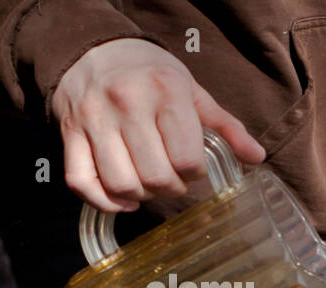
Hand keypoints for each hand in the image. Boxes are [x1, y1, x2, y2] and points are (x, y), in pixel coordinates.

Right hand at [51, 38, 265, 212]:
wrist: (94, 48)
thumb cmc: (152, 75)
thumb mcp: (194, 92)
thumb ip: (227, 127)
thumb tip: (257, 157)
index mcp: (164, 93)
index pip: (187, 160)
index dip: (195, 173)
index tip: (192, 165)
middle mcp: (126, 104)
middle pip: (156, 177)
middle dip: (172, 188)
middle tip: (173, 178)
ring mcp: (93, 120)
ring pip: (121, 183)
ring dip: (142, 195)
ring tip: (149, 183)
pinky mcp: (68, 133)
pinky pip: (81, 182)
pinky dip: (104, 201)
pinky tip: (123, 199)